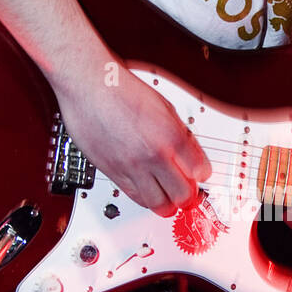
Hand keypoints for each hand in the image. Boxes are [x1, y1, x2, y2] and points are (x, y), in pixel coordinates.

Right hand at [53, 64, 210, 215]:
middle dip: (188, 195)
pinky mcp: (113, 172)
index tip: (199, 174)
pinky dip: (145, 198)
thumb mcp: (163, 106)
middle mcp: (154, 155)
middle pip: (183, 195)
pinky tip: (147, 190)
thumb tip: (189, 155)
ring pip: (159, 204)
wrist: (90, 87)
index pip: (201, 171)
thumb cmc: (122, 90)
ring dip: (167, 203)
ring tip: (167, 196)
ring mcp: (133, 166)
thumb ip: (179, 134)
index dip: (202, 174)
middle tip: (186, 191)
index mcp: (172, 136)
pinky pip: (135, 197)